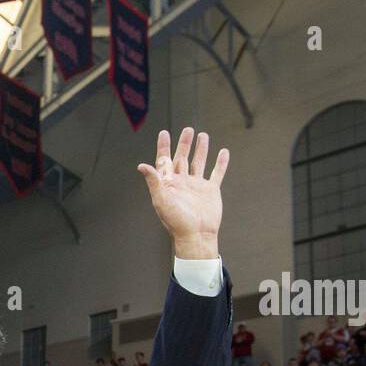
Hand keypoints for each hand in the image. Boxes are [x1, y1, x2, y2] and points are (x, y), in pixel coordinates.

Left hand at [137, 127, 228, 259]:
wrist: (196, 235)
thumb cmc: (176, 221)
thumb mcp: (161, 200)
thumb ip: (154, 181)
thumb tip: (142, 165)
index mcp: (169, 183)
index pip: (165, 161)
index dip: (164, 147)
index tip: (164, 132)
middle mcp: (182, 182)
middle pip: (182, 158)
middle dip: (184, 144)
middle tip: (187, 129)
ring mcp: (197, 186)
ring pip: (199, 162)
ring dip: (201, 149)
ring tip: (203, 135)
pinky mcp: (211, 190)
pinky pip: (216, 173)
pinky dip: (221, 163)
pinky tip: (223, 152)